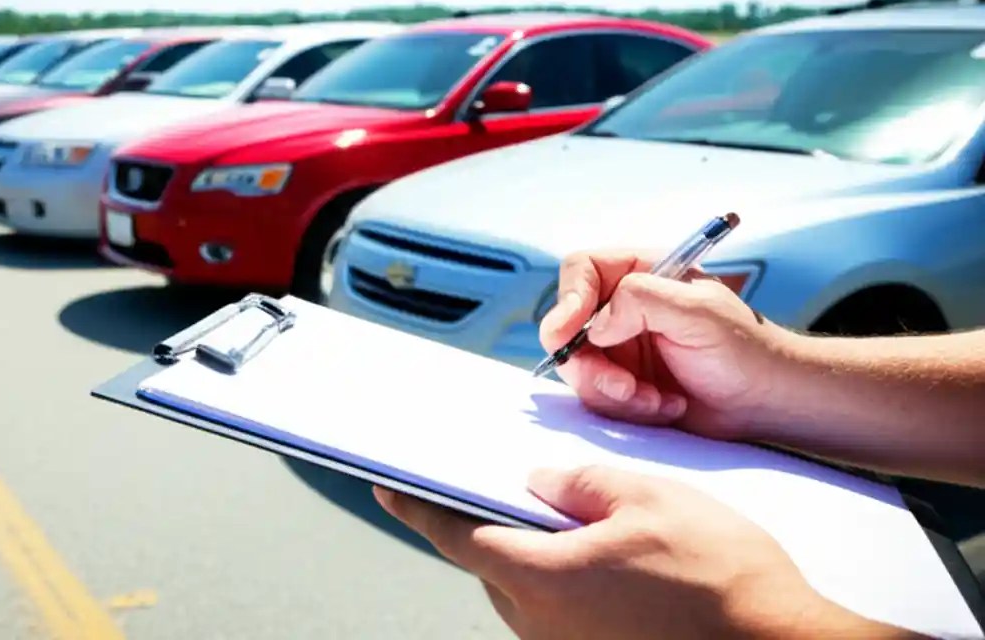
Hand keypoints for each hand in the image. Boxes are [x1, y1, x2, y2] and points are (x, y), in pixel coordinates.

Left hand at [375, 466, 908, 639]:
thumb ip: (582, 483)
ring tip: (584, 519)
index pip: (455, 534)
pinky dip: (570, 581)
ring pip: (531, 588)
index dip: (417, 507)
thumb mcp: (648, 499)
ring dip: (542, 555)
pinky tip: (613, 560)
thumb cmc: (720, 578)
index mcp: (539, 577)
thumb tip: (543, 480)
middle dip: (500, 524)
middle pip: (495, 562)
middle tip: (517, 487)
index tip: (385, 487)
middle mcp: (541, 624)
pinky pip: (564, 612)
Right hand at [539, 250, 792, 439]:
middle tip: (625, 386)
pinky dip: (626, 409)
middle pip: (567, 326)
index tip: (568, 334)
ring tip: (657, 400)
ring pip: (578, 368)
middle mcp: (622, 307)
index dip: (568, 300)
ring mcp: (618, 347)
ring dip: (614, 392)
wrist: (765, 401)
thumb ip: (641, 301)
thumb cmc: (744, 349)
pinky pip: (597, 397)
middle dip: (591, 364)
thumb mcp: (697, 312)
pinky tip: (664, 407)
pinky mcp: (621, 383)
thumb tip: (594, 327)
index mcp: (640, 273)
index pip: (581, 270)